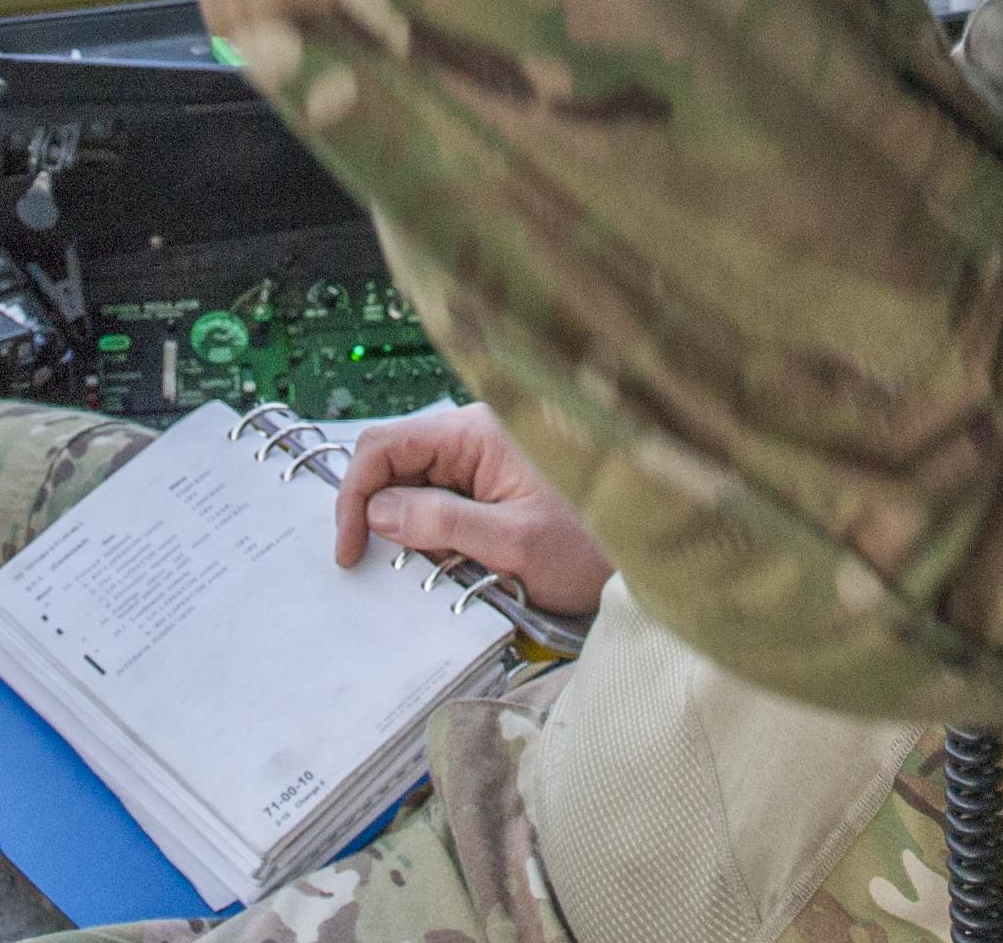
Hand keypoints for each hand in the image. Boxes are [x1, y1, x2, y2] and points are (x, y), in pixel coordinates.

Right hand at [330, 404, 615, 617]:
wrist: (653, 555)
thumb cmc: (595, 545)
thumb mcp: (514, 543)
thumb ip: (442, 524)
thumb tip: (379, 512)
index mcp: (478, 432)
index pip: (386, 445)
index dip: (355, 495)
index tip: (350, 550)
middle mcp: (477, 435)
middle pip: (397, 463)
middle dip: (382, 515)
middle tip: (383, 566)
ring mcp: (486, 460)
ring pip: (418, 486)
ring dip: (411, 530)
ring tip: (430, 570)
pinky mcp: (495, 486)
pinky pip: (444, 502)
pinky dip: (434, 535)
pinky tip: (449, 564)